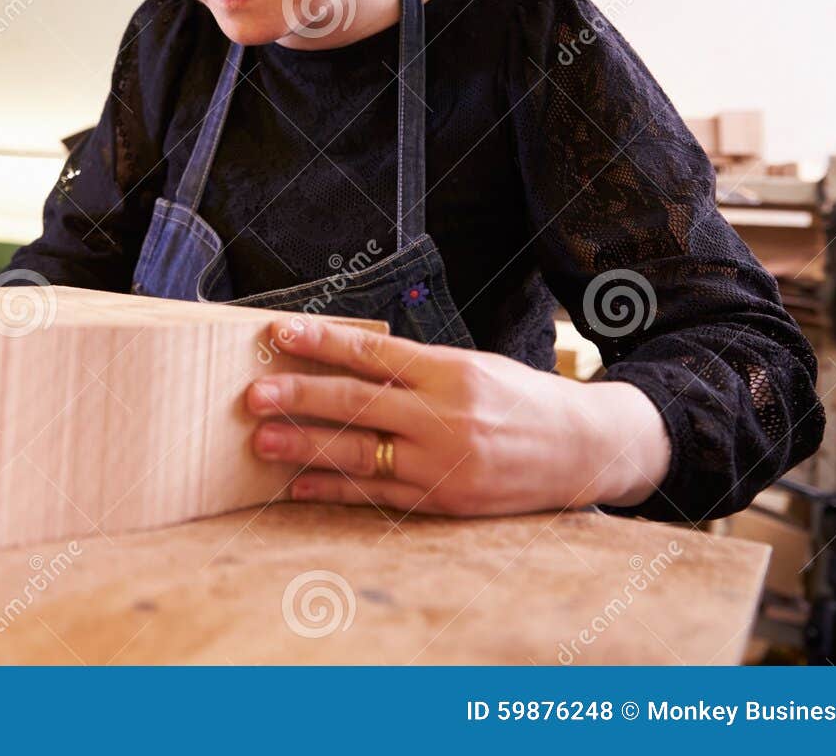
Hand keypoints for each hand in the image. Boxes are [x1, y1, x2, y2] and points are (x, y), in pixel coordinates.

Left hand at [245, 316, 671, 515]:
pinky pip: (377, 496)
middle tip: (253, 395)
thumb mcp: (473, 366)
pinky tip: (296, 487)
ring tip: (261, 441)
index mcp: (451, 371)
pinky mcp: (443, 502)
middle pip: (358, 403)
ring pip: (360, 454)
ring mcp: (443, 463)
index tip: (277, 335)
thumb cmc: (520, 399)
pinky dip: (333, 491)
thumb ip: (414, 366)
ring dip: (305, 448)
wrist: (582, 449)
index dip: (321, 341)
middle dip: (300, 398)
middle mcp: (446, 416)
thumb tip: (342, 357)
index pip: (373, 352)